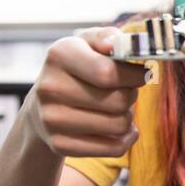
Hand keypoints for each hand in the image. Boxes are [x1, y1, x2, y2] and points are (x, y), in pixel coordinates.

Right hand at [24, 26, 147, 157]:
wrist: (42, 106)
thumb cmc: (77, 70)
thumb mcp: (88, 44)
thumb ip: (108, 37)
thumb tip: (115, 44)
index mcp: (59, 55)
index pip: (108, 72)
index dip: (135, 75)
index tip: (142, 75)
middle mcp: (50, 87)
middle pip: (119, 100)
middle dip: (131, 95)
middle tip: (122, 91)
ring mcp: (52, 119)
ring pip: (120, 125)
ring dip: (127, 117)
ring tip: (114, 108)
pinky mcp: (60, 145)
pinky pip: (114, 148)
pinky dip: (125, 139)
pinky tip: (119, 130)